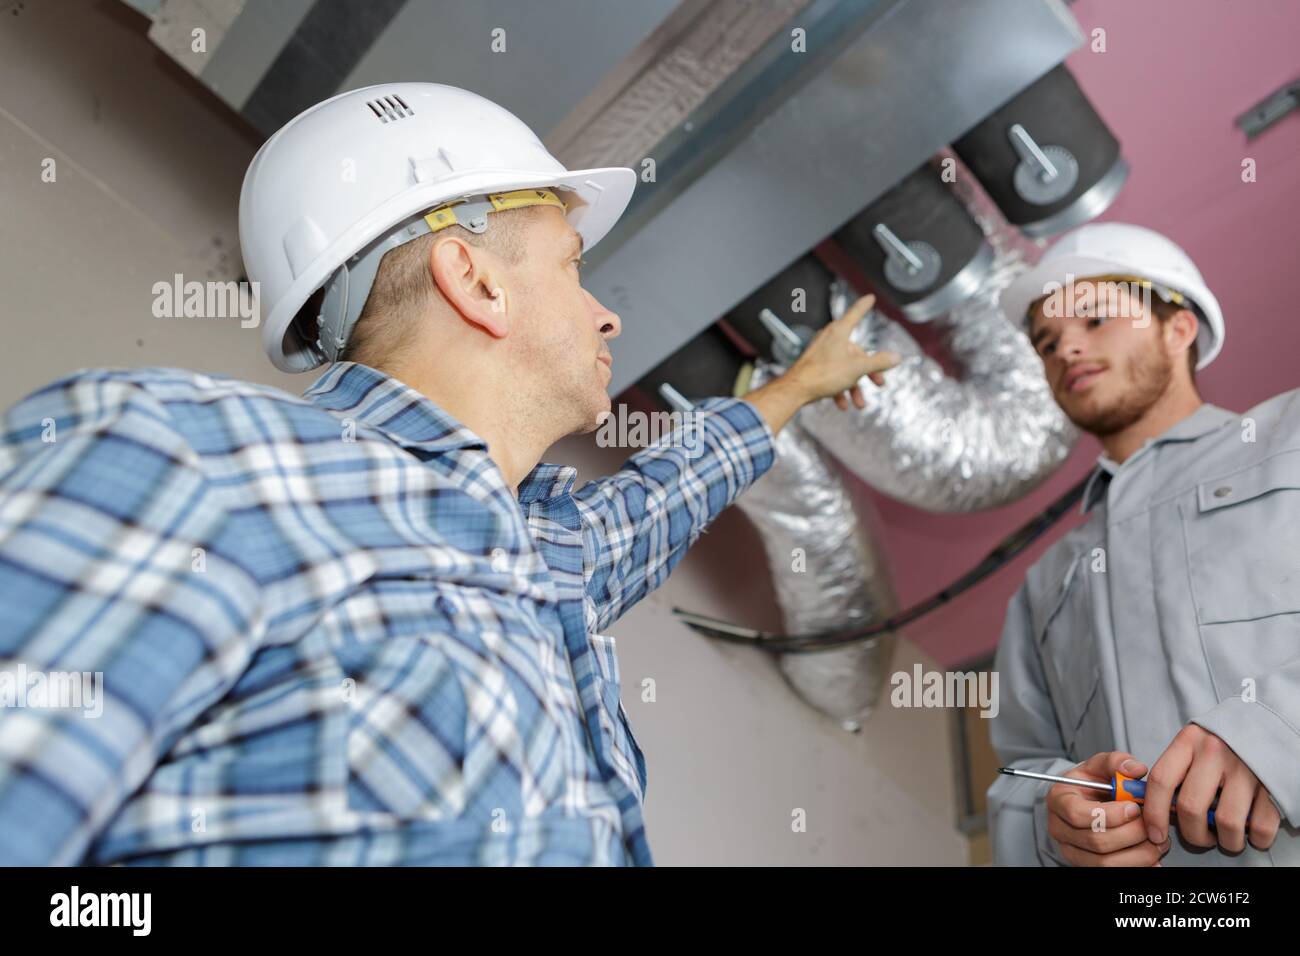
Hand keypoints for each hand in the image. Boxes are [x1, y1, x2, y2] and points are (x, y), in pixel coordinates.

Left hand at [785, 294, 900, 410]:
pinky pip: (833, 376)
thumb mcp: (857, 368)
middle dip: (868, 372)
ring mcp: (822, 353)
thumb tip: (896, 357)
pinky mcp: (815, 367)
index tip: (870, 297)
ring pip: (845, 368)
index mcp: (839, 332)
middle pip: (856, 352)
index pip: (856, 313)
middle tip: (879, 383)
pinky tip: (843, 404)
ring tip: (859, 403)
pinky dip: (840, 390)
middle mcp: (830, 339)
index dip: (864, 305)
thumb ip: (878, 362)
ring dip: (854, 387)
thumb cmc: (822, 374)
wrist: (795, 390)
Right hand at [1045, 752, 1169, 866]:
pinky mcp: (1086, 866)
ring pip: (1105, 862)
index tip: (1134, 808)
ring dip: (1138, 854)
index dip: (1109, 814)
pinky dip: (1136, 867)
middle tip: (1152, 824)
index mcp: (1059, 799)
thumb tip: (1136, 769)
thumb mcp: (1100, 766)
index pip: (1076, 813)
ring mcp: (1071, 851)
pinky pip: (1111, 873)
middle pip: (1096, 841)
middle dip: (1131, 834)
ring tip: (1157, 841)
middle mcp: (1060, 828)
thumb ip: (1117, 762)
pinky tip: (1152, 858)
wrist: (1084, 801)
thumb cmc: (1091, 784)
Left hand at [1143, 724, 1280, 852]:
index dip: (1154, 813)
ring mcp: (1245, 767)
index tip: (1156, 834)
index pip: (1161, 779)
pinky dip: (1257, 839)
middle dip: (1193, 834)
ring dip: (1226, 841)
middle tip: (1200, 837)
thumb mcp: (1191, 744)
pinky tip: (1251, 833)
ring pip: (1227, 822)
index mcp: (1188, 741)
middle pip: (1191, 807)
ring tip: (1227, 837)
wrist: (1265, 724)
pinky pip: (1261, 825)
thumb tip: (1154, 808)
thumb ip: (1174, 771)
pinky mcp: (1272, 782)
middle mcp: (1215, 751)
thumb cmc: (1221, 742)